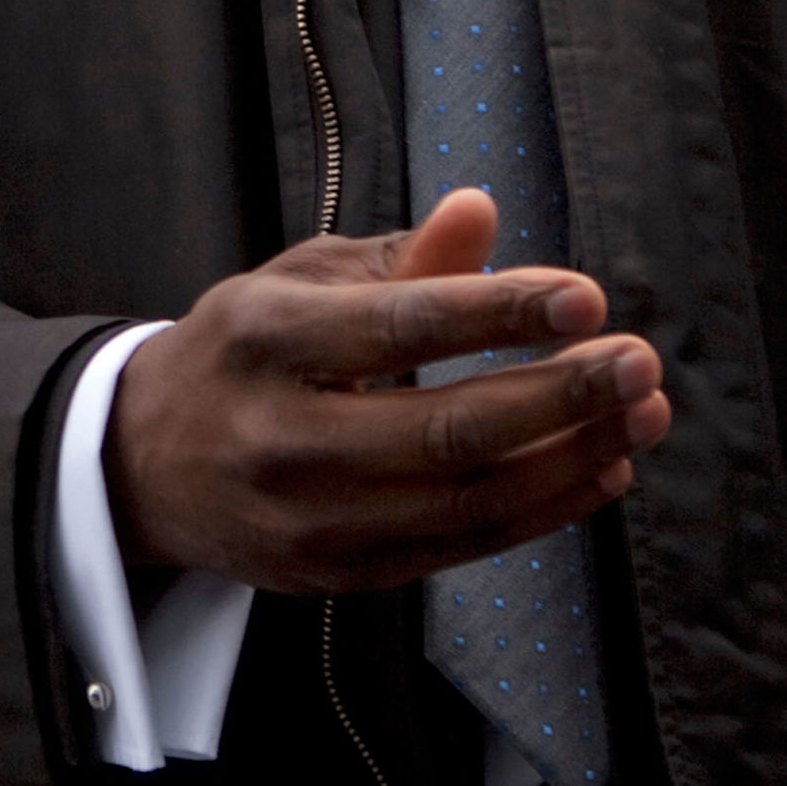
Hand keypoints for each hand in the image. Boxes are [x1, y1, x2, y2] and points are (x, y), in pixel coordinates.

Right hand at [104, 188, 668, 595]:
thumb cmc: (241, 353)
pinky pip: (463, 545)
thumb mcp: (297, 281)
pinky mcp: (340, 573)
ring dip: (573, 458)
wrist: (145, 465)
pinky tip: (601, 469)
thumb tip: (482, 212)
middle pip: (446, 430)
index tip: (585, 300)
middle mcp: (280, 435)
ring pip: (467, 499)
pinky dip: (544, 509)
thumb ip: (399, 258)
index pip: (398, 327)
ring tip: (642, 415)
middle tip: (638, 361)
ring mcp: (310, 519)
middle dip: (561, 396)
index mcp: (265, 338)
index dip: (499, 314)